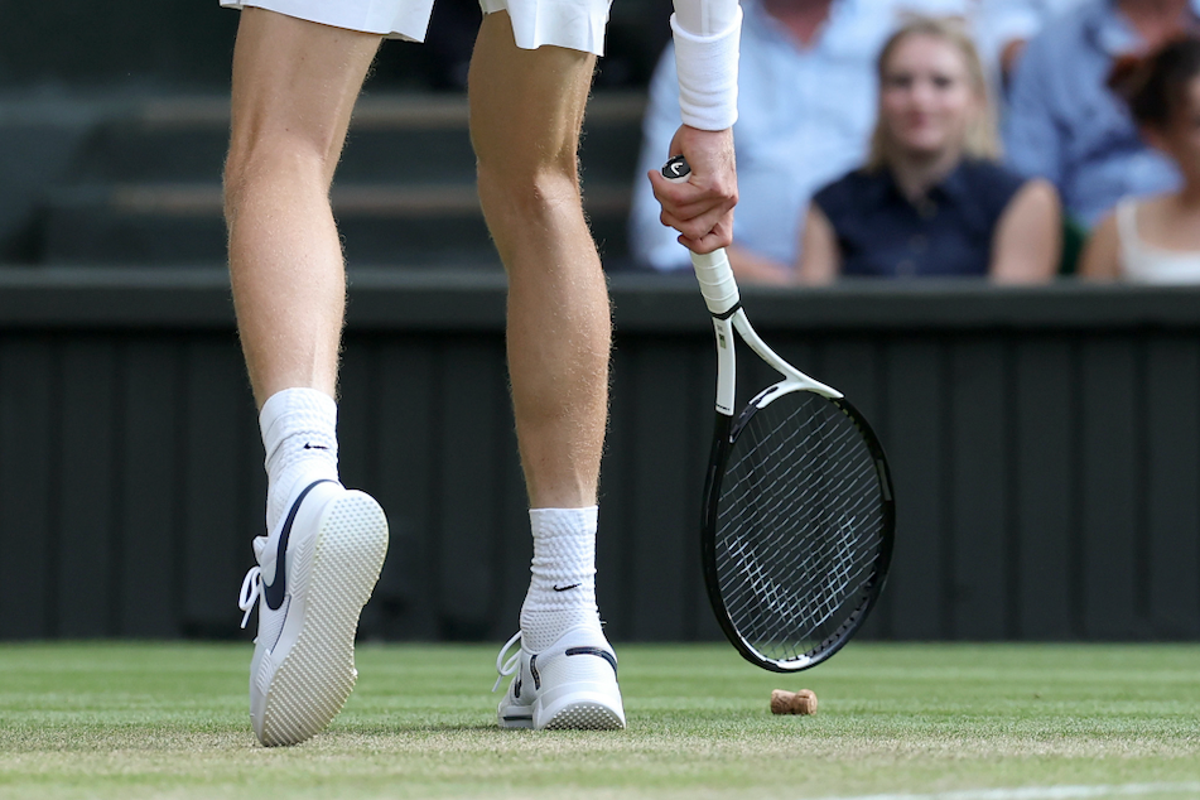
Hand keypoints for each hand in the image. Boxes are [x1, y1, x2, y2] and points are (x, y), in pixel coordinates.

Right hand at [648, 125, 737, 253]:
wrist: (706, 121)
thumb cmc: (697, 147)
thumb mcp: (693, 180)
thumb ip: (687, 202)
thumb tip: (670, 217)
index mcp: (725, 204)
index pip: (721, 239)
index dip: (698, 244)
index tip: (681, 237)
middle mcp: (727, 202)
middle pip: (692, 231)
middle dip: (670, 219)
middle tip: (662, 198)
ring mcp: (721, 195)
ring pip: (681, 213)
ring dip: (662, 199)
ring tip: (659, 180)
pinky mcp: (711, 184)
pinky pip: (676, 197)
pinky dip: (660, 187)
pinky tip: (655, 174)